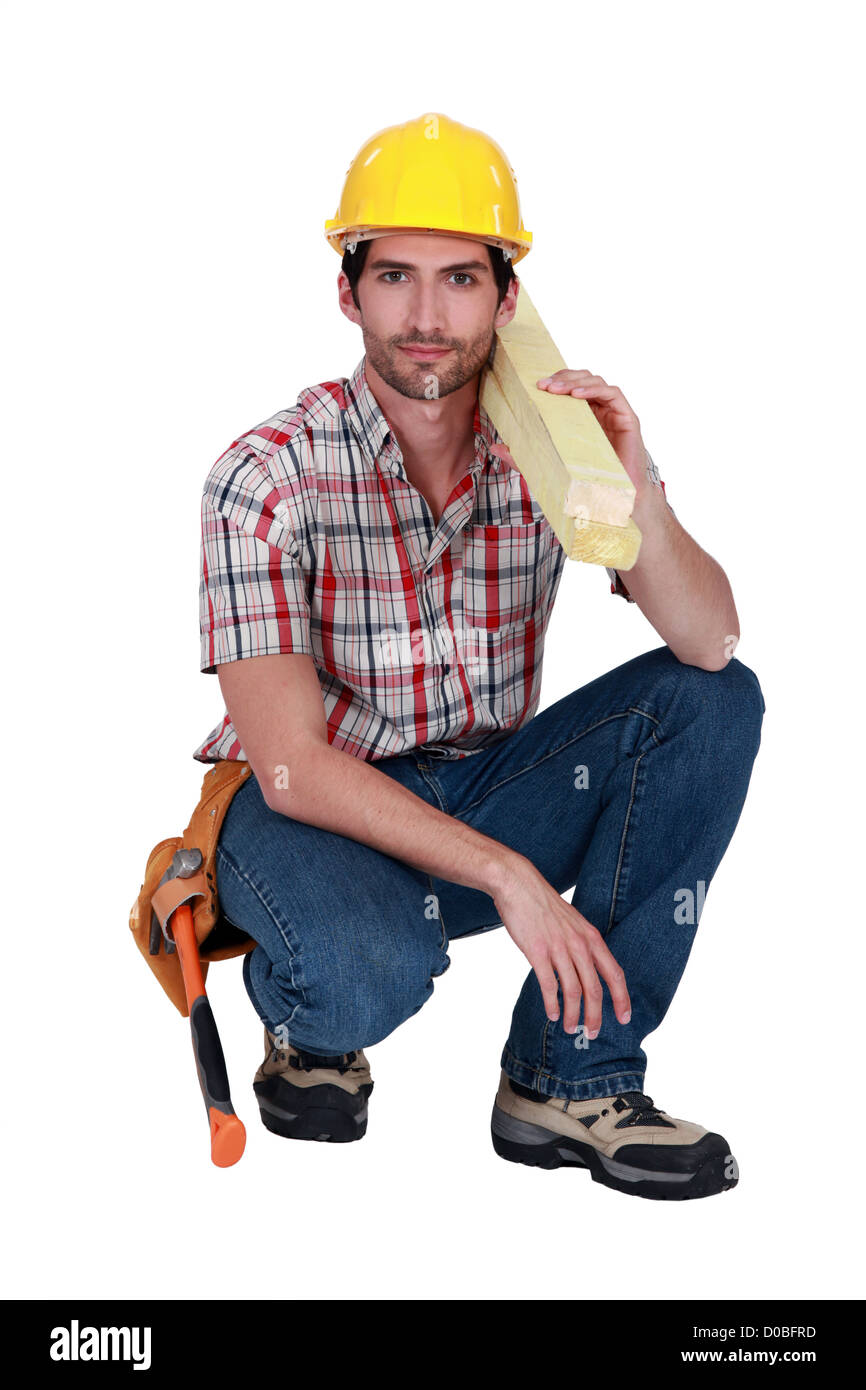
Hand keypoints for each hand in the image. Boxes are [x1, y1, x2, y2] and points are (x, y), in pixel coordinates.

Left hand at [489, 369, 651, 502]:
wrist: (614, 501)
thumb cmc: (586, 483)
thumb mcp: (548, 465)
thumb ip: (523, 456)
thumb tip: (494, 447)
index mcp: (583, 417)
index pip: (571, 387)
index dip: (555, 381)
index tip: (535, 386)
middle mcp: (600, 411)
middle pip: (583, 379)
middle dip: (562, 378)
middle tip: (542, 385)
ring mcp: (614, 413)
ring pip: (596, 382)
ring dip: (574, 381)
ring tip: (555, 389)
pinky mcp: (628, 419)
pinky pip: (613, 394)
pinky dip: (593, 390)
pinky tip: (575, 396)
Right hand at [492, 857, 630, 1035]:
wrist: (518, 884)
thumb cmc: (543, 905)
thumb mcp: (572, 922)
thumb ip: (581, 944)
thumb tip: (585, 969)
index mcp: (590, 937)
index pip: (614, 973)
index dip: (622, 998)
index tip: (624, 1018)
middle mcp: (579, 944)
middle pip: (595, 989)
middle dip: (596, 1016)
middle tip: (592, 1033)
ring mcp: (559, 948)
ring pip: (573, 991)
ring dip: (573, 1014)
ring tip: (570, 1028)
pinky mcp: (537, 952)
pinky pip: (549, 985)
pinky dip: (552, 1004)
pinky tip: (552, 1014)